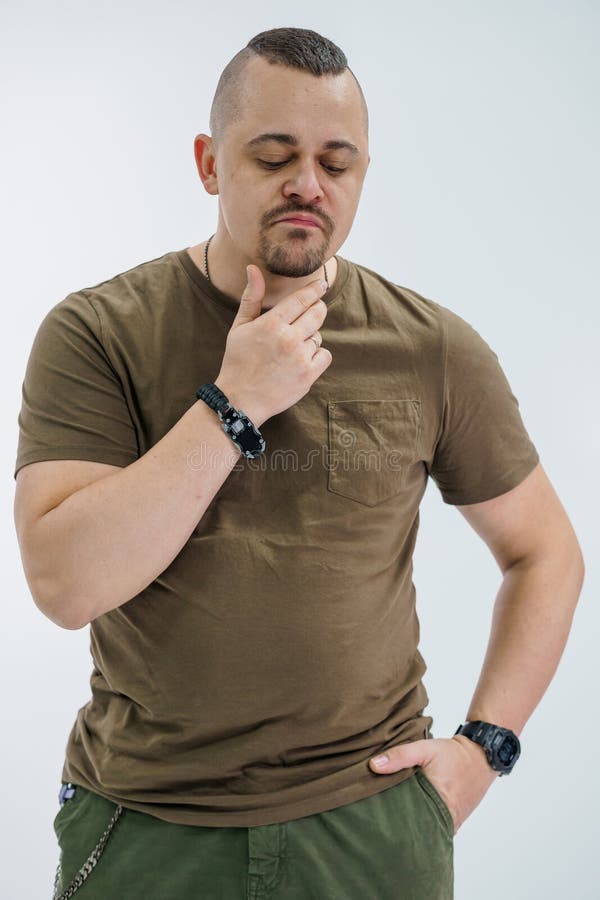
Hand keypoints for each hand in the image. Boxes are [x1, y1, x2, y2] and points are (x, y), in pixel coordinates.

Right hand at [214, 265, 331, 426]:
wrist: (240, 399)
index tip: (321, 284)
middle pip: (317, 313)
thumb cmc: (238, 361)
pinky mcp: (308, 375)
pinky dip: (317, 356)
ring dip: (310, 338)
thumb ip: (252, 297)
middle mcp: (288, 338)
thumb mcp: (240, 327)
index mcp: (271, 323)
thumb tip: (253, 268)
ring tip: (292, 347)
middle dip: (316, 310)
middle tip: (310, 314)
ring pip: (319, 336)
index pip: (302, 299)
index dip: (314, 290)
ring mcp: (299, 358)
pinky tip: (301, 360)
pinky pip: (325, 356)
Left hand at [369, 735, 498, 833]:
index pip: (408, 822)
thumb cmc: (453, 754)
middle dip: (400, 824)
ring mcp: (452, 823)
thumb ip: (401, 756)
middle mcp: (446, 819)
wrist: (481, 756)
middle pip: (416, 829)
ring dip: (413, 823)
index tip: (375, 815)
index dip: (391, 819)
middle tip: (380, 818)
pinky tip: (411, 814)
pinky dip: (425, 821)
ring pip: (427, 830)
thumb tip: (373, 765)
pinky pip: (436, 826)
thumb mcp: (426, 748)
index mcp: (438, 804)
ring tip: (393, 816)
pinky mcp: (455, 820)